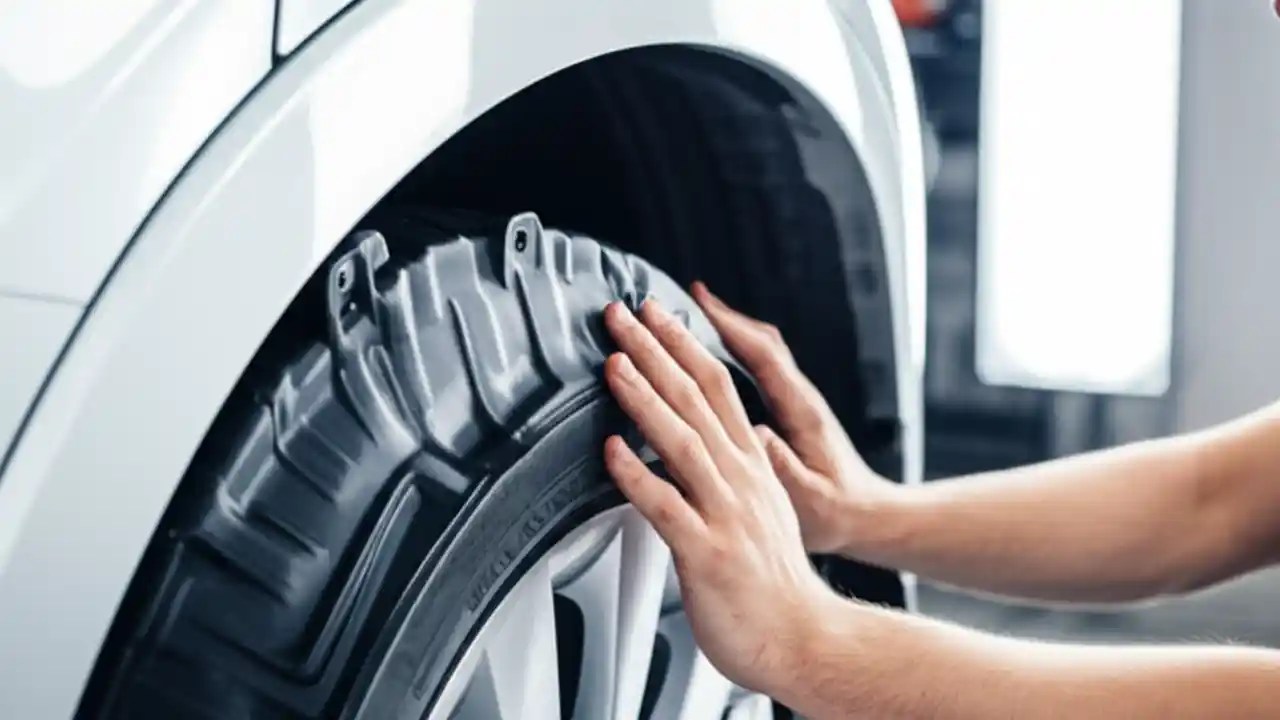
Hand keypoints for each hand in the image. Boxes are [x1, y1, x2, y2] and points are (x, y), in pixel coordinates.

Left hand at [601, 300, 840, 697]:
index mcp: (751, 465)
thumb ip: (729, 469)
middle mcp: (741, 480)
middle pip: (697, 400)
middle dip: (655, 352)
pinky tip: (612, 452)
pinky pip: (668, 508)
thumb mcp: (758, 506)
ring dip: (644, 399)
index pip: (717, 387)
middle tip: (621, 315)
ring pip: (682, 442)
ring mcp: (727, 514)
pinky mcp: (709, 552)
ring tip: (613, 364)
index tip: (653, 314)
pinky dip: (638, 476)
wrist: (804, 637)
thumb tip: (695, 439)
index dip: (683, 345)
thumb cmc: (773, 582)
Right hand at [692, 282, 904, 555]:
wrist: (867, 517)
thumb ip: (787, 469)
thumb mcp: (813, 500)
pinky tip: (700, 354)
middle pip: (755, 341)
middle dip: (714, 318)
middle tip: (668, 303)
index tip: (696, 306)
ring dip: (719, 330)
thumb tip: (760, 436)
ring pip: (754, 350)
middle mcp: (798, 397)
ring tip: (679, 317)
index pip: (763, 356)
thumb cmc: (838, 513)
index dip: (730, 327)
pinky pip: (754, 367)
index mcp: (803, 413)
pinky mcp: (787, 409)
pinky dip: (728, 350)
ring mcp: (794, 399)